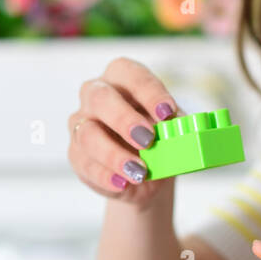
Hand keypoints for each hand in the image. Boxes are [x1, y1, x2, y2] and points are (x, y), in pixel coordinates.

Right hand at [67, 58, 178, 204]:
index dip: (149, 92)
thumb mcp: (173, 128)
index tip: (168, 112)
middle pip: (100, 98)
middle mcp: (95, 95)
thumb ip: (176, 125)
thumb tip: (184, 128)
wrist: (147, 172)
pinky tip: (124, 184)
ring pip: (88, 134)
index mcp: (121, 78)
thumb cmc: (159, 137)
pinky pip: (85, 164)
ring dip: (114, 154)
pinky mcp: (76, 154)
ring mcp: (81, 124)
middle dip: (124, 119)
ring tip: (139, 172)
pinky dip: (106, 176)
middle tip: (148, 139)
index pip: (131, 75)